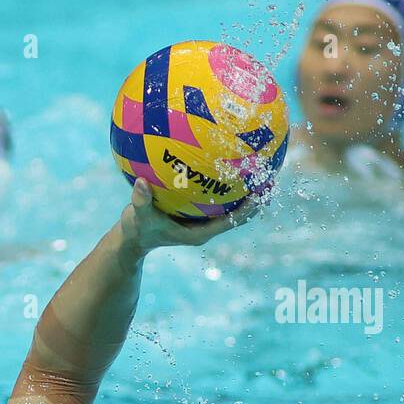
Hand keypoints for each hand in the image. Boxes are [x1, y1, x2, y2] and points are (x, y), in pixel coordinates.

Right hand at [118, 177, 256, 255]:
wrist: (133, 240)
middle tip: (270, 177)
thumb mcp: (137, 217)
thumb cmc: (137, 230)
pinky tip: (228, 164)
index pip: (229, 222)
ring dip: (245, 192)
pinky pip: (217, 200)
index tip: (259, 193)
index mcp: (197, 234)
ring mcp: (202, 221)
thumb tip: (141, 183)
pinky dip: (226, 185)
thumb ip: (140, 202)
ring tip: (260, 169)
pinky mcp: (197, 214)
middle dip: (255, 199)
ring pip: (230, 207)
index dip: (246, 209)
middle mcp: (204, 228)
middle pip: (237, 215)